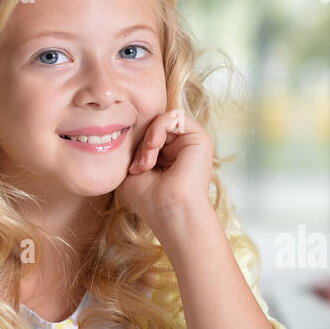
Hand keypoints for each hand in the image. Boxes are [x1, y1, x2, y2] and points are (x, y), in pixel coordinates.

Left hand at [117, 108, 214, 231]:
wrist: (170, 212)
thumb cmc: (150, 200)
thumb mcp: (133, 168)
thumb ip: (135, 147)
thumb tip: (128, 128)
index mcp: (168, 157)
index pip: (147, 134)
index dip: (135, 145)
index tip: (131, 169)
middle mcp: (181, 149)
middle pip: (154, 125)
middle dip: (141, 144)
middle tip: (138, 167)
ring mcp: (191, 143)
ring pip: (162, 120)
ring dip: (149, 138)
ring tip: (146, 162)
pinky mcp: (200, 138)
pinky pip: (174, 116)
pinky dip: (158, 128)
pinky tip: (153, 146)